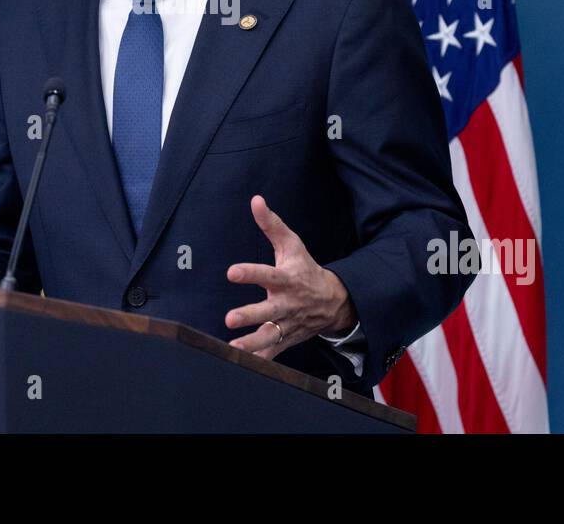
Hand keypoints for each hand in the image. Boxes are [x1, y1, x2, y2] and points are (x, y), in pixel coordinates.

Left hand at [225, 195, 356, 358]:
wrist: (334, 301)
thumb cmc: (306, 269)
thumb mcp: (292, 244)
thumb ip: (271, 224)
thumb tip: (255, 200)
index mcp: (287, 279)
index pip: (267, 274)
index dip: (250, 273)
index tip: (231, 272)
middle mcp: (287, 303)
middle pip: (268, 311)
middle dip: (250, 315)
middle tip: (229, 318)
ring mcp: (288, 324)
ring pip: (269, 336)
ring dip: (251, 343)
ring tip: (231, 348)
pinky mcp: (287, 339)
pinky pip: (274, 351)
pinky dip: (260, 359)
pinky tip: (241, 364)